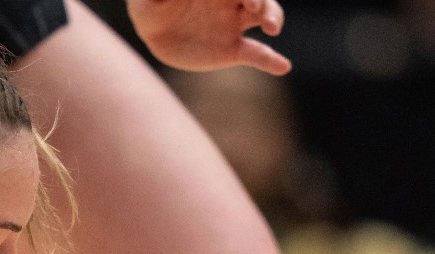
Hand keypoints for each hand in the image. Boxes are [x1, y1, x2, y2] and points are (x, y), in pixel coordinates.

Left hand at [126, 0, 290, 74]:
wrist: (152, 30)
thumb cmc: (151, 2)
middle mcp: (231, 1)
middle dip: (261, 0)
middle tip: (256, 8)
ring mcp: (234, 24)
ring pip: (264, 16)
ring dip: (273, 17)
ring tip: (273, 27)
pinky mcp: (232, 49)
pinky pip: (256, 53)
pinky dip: (270, 60)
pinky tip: (282, 67)